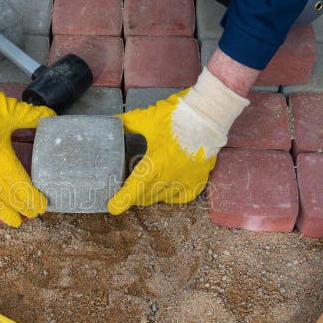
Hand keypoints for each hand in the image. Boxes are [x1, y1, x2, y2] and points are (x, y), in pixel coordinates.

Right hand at [0, 62, 54, 226]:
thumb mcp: (11, 111)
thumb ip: (32, 116)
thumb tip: (51, 116)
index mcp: (1, 157)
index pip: (20, 185)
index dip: (32, 198)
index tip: (42, 205)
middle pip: (7, 195)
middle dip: (22, 207)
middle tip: (33, 215)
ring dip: (2, 211)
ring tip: (14, 222)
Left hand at [108, 68, 249, 214]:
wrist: (210, 114)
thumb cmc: (178, 115)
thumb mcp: (148, 117)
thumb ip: (128, 122)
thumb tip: (111, 122)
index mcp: (156, 162)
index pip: (135, 188)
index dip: (122, 200)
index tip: (112, 207)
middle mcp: (171, 176)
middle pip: (146, 195)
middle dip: (133, 195)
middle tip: (127, 188)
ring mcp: (187, 179)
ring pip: (161, 197)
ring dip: (149, 195)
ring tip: (143, 187)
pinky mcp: (199, 179)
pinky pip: (182, 197)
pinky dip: (171, 196)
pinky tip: (165, 191)